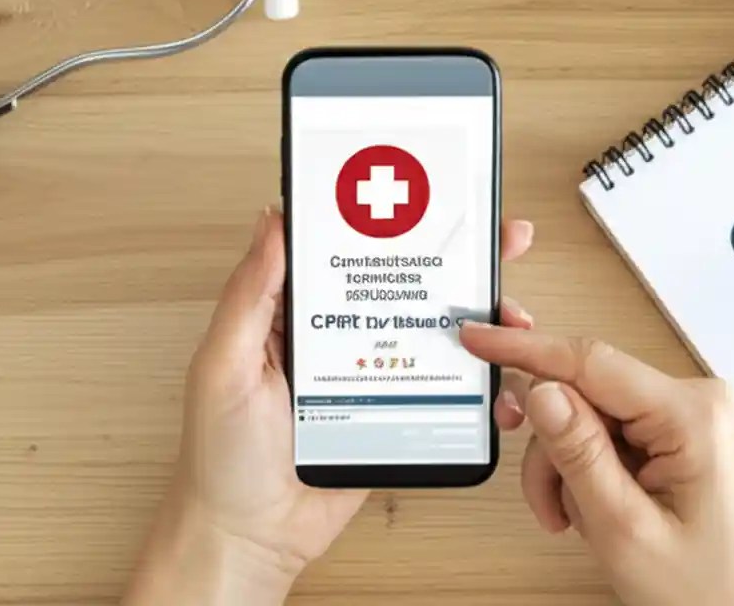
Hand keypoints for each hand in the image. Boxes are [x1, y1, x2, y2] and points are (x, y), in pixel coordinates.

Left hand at [125, 208, 534, 605]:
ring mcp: (372, 374)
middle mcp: (340, 336)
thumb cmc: (221, 456)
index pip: (351, 250)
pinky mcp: (394, 414)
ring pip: (435, 332)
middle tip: (503, 240)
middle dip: (460, 260)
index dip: (393, 221)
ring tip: (512, 317)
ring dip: (479, 320)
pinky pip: (442, 388)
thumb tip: (272, 222)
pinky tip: (503, 380)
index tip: (433, 196)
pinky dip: (478, 381)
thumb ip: (250, 296)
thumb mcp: (223, 366)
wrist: (250, 537)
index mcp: (297, 313)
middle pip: (407, 284)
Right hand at [462, 326, 733, 605]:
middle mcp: (692, 401)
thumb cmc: (704, 589)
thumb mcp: (624, 529)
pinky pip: (605, 435)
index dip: (525, 348)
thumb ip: (579, 454)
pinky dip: (582, 472)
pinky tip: (587, 510)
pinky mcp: (674, 435)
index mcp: (691, 414)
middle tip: (539, 494)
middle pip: (582, 393)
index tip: (477, 337)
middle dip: (550, 448)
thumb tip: (539, 390)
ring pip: (585, 417)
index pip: (590, 361)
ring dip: (563, 469)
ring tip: (571, 520)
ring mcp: (684, 417)